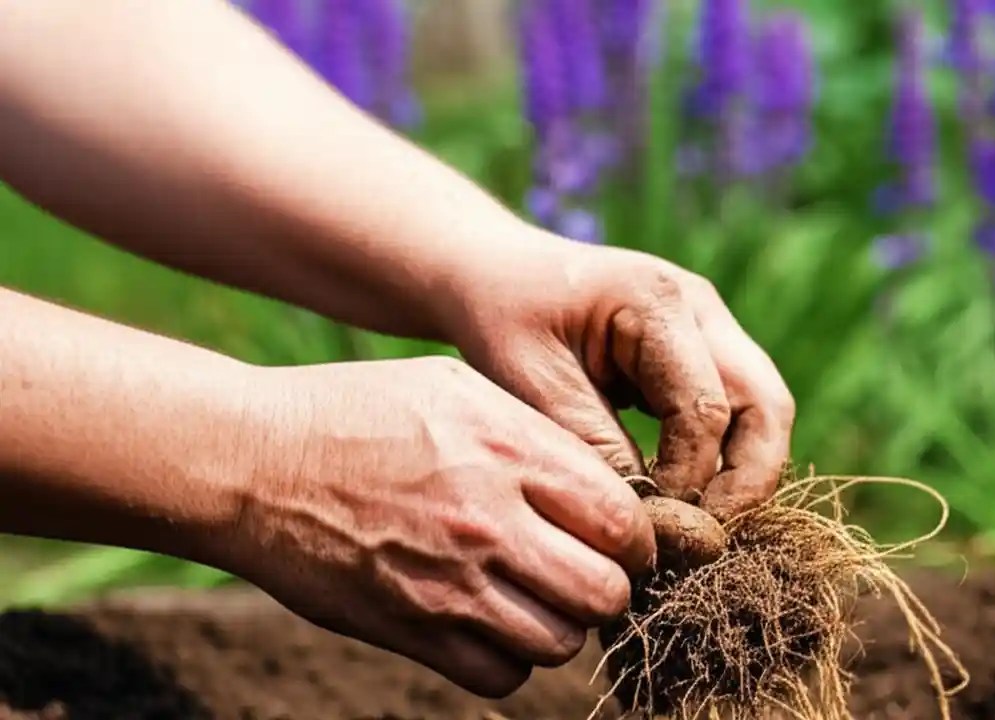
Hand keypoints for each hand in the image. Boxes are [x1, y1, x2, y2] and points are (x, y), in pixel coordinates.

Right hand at [219, 357, 654, 697]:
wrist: (250, 462)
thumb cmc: (357, 412)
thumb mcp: (456, 387)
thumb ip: (535, 435)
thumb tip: (600, 484)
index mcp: (508, 452)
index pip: (623, 519)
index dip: (639, 537)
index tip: (625, 538)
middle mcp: (487, 521)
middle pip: (605, 591)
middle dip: (612, 586)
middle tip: (590, 571)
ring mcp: (448, 584)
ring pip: (559, 641)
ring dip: (562, 624)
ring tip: (540, 595)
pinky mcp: (410, 629)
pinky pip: (500, 676)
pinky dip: (510, 658)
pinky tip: (494, 622)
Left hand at [440, 230, 795, 521]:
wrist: (492, 269)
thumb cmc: (503, 318)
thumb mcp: (530, 382)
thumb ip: (592, 443)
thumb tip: (648, 516)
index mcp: (659, 302)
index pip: (705, 409)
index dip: (687, 478)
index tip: (648, 525)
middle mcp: (702, 309)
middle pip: (768, 405)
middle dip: (749, 482)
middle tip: (705, 540)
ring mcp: (710, 327)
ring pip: (764, 410)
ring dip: (742, 473)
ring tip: (698, 526)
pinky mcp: (702, 351)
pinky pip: (737, 411)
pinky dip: (723, 457)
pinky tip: (686, 498)